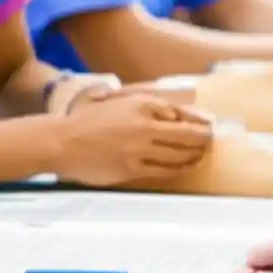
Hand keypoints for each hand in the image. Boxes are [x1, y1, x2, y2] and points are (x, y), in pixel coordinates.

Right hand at [53, 93, 212, 186]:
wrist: (61, 141)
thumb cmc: (86, 120)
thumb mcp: (116, 100)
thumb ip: (145, 105)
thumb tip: (176, 114)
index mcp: (140, 104)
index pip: (181, 113)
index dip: (198, 121)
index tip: (208, 125)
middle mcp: (144, 125)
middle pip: (187, 135)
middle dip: (203, 139)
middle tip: (210, 141)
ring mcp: (139, 149)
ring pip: (180, 155)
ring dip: (194, 155)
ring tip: (200, 155)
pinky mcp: (132, 168)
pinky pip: (165, 171)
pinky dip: (179, 169)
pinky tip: (183, 167)